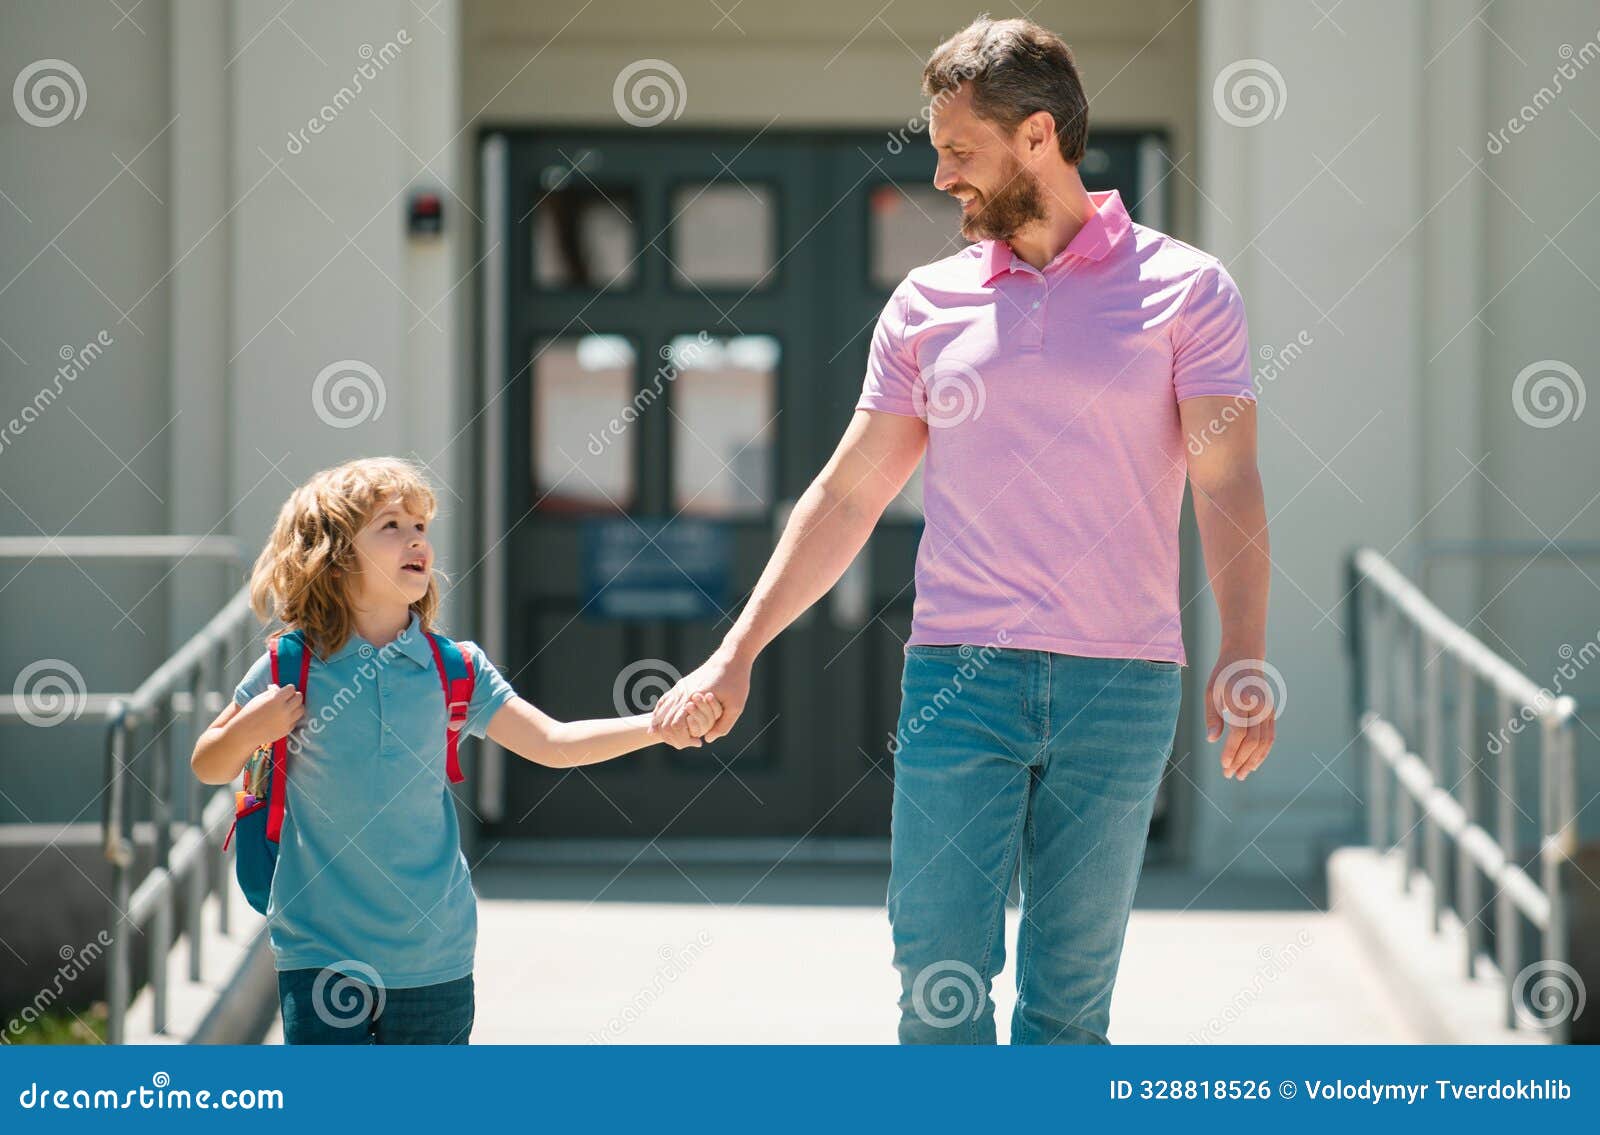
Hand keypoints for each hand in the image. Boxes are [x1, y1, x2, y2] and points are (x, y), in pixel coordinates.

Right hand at [236, 683, 304, 750]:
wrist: (244, 733)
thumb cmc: (249, 713)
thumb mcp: (259, 698)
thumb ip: (272, 692)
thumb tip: (279, 688)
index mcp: (276, 699)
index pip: (291, 689)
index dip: (288, 689)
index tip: (284, 691)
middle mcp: (284, 710)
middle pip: (299, 698)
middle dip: (294, 696)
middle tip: (288, 698)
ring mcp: (287, 721)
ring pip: (301, 709)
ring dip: (296, 706)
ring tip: (289, 707)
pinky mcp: (287, 730)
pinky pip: (296, 720)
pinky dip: (292, 717)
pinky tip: (284, 717)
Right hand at [651, 648, 750, 746]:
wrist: (732, 657)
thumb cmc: (736, 680)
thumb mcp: (736, 706)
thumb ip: (723, 726)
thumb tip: (707, 739)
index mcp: (694, 698)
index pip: (675, 725)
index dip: (682, 739)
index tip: (696, 743)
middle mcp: (683, 693)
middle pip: (664, 720)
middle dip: (670, 736)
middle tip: (683, 744)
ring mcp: (680, 687)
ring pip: (660, 710)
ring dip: (660, 726)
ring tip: (667, 737)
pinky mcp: (682, 684)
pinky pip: (664, 701)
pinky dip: (659, 713)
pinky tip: (659, 722)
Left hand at [1205, 653, 1277, 780]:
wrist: (1244, 658)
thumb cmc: (1223, 676)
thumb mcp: (1211, 692)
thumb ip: (1212, 716)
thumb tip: (1212, 740)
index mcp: (1240, 698)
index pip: (1239, 731)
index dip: (1232, 750)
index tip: (1223, 764)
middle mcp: (1258, 705)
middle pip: (1253, 740)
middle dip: (1241, 760)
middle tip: (1229, 775)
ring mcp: (1267, 710)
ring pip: (1264, 741)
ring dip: (1253, 761)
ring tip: (1241, 775)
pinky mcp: (1270, 713)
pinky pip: (1269, 737)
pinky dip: (1262, 752)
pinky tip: (1253, 764)